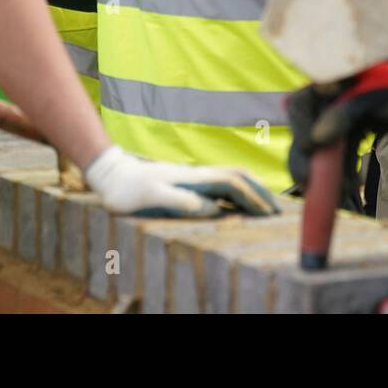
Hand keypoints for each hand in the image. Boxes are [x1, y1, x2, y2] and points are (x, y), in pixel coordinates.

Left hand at [84, 146, 280, 217]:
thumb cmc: (128, 188)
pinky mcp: (186, 182)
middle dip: (259, 192)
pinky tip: (235, 204)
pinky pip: (218, 186)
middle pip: (238, 177)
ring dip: (250, 191)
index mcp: (194, 178)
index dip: (252, 197)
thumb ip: (181, 200)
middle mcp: (197, 175)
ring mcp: (192, 177)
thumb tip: (212, 208)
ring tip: (264, 206)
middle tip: (277, 211)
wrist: (111, 173)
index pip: (232, 184)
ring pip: (230, 179)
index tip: (268, 214)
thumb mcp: (152, 196)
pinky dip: (235, 193)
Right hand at [286, 52, 387, 190]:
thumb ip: (343, 114)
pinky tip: (352, 192)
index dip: (299, 131)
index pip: (299, 108)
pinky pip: (339, 158)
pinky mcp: (348, 136)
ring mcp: (336, 121)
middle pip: (306, 135)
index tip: (309, 149)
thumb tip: (315, 141)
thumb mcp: (372, 96)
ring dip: (327, 176)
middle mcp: (325, 103)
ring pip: (322, 152)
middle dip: (308, 163)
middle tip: (310, 186)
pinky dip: (343, 175)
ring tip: (340, 197)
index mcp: (326, 85)